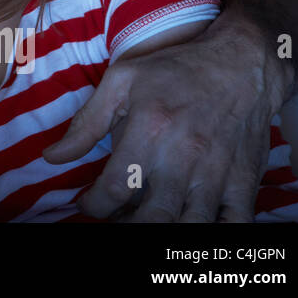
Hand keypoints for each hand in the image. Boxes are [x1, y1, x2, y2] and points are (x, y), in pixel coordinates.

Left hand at [43, 20, 278, 221]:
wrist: (243, 63)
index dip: (94, 205)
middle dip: (124, 224)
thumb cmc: (177, 69)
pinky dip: (212, 233)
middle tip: (115, 215)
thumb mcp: (122, 81)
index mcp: (149, 131)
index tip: (88, 202)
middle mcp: (183, 158)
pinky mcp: (245, 183)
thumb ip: (86, 123)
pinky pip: (234, 225)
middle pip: (150, 218)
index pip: (114, 190)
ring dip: (162, 230)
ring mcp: (217, 174)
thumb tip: (52, 156)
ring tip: (144, 218)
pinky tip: (189, 221)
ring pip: (188, 227)